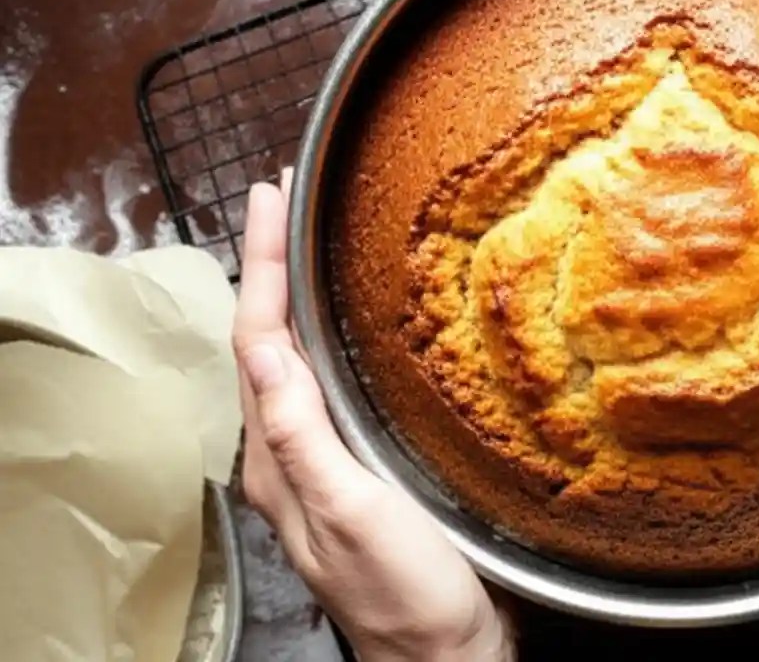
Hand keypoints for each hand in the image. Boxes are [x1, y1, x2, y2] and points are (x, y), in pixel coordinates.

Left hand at [232, 170, 511, 661]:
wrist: (445, 656)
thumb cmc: (407, 594)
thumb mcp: (352, 511)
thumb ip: (302, 435)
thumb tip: (263, 349)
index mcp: (280, 458)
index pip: (258, 341)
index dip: (263, 264)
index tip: (270, 197)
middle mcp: (291, 455)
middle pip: (267, 343)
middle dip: (272, 268)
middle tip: (286, 203)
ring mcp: (323, 463)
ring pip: (296, 363)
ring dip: (297, 299)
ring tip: (310, 245)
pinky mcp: (359, 470)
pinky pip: (329, 388)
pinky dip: (330, 341)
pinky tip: (354, 330)